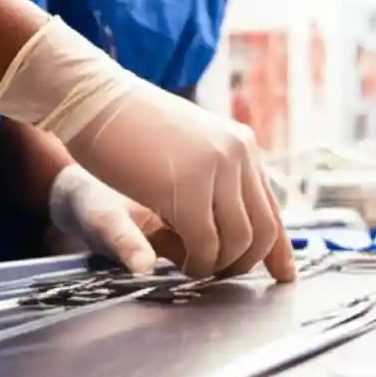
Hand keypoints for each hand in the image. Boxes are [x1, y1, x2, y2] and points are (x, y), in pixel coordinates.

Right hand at [0, 18, 294, 281]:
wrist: (91, 100)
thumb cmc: (129, 126)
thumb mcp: (187, 146)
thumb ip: (215, 174)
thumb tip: (237, 210)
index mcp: (241, 145)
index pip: (272, 206)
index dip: (279, 249)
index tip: (284, 276)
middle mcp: (238, 155)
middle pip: (263, 230)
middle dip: (244, 263)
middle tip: (216, 273)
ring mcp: (216, 169)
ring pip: (238, 241)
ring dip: (216, 265)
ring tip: (191, 264)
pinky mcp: (188, 187)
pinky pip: (205, 243)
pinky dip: (195, 261)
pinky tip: (177, 259)